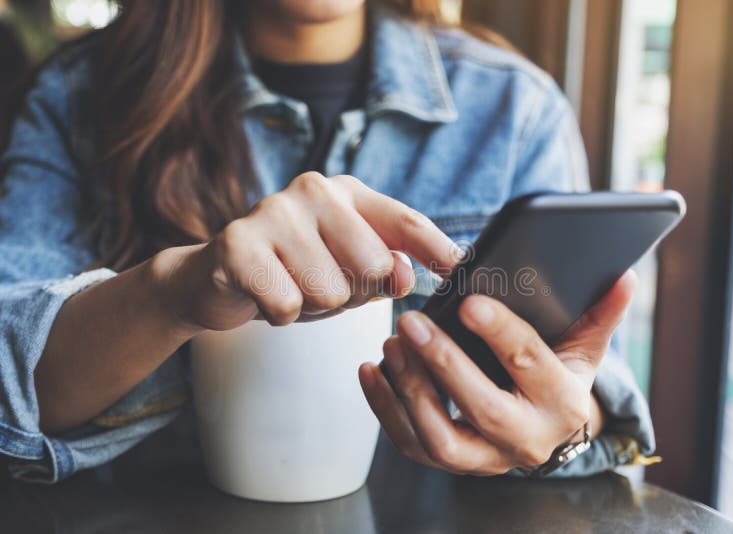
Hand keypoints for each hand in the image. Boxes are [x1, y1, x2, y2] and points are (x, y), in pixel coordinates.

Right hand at [151, 172, 458, 332]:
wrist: (215, 277)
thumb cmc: (293, 272)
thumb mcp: (348, 272)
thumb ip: (384, 270)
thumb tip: (405, 276)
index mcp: (349, 193)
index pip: (407, 221)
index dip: (441, 251)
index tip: (468, 276)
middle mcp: (315, 190)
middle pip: (374, 265)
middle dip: (354, 294)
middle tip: (322, 286)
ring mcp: (274, 211)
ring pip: (330, 290)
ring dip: (313, 306)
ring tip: (290, 287)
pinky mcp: (239, 242)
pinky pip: (287, 304)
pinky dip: (281, 315)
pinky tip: (265, 296)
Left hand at [359, 271, 636, 474]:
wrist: (547, 435)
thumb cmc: (559, 379)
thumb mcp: (583, 348)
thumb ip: (600, 313)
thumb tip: (626, 276)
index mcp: (563, 402)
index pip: (530, 363)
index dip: (499, 331)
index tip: (467, 300)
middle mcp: (528, 439)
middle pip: (483, 407)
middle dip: (444, 363)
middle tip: (411, 320)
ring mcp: (489, 459)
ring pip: (442, 438)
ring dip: (410, 390)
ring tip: (392, 344)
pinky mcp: (455, 464)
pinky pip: (413, 447)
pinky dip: (386, 410)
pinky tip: (372, 371)